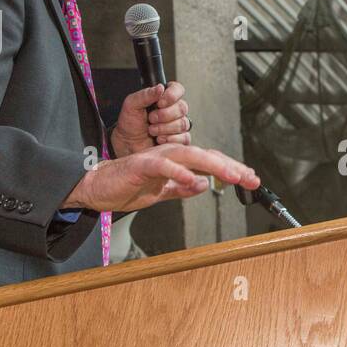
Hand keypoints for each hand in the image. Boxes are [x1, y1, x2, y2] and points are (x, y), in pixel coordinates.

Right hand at [63, 144, 258, 212]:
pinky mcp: (141, 165)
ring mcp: (155, 157)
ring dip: (214, 165)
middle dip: (231, 167)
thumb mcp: (160, 192)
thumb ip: (181, 188)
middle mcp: (169, 154)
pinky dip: (180, 172)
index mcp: (176, 161)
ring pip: (190, 155)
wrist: (95, 188)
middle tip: (251, 179)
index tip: (251, 179)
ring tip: (233, 176)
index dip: (231, 169)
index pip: (209, 161)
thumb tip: (204, 185)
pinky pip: (163, 166)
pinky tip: (195, 181)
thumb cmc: (125, 187)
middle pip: (207, 156)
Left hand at [111, 81, 189, 156]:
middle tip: (151, 119)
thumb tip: (160, 87)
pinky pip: (184, 137)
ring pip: (183, 123)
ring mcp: (178, 125)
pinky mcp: (180, 139)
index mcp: (162, 98)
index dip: (172, 95)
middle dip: (165, 115)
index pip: (177, 89)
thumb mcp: (131, 105)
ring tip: (152, 130)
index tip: (160, 103)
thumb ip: (145, 94)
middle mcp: (173, 110)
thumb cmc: (130, 124)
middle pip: (182, 107)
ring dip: (164, 128)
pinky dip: (170, 139)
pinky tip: (159, 139)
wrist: (127, 144)